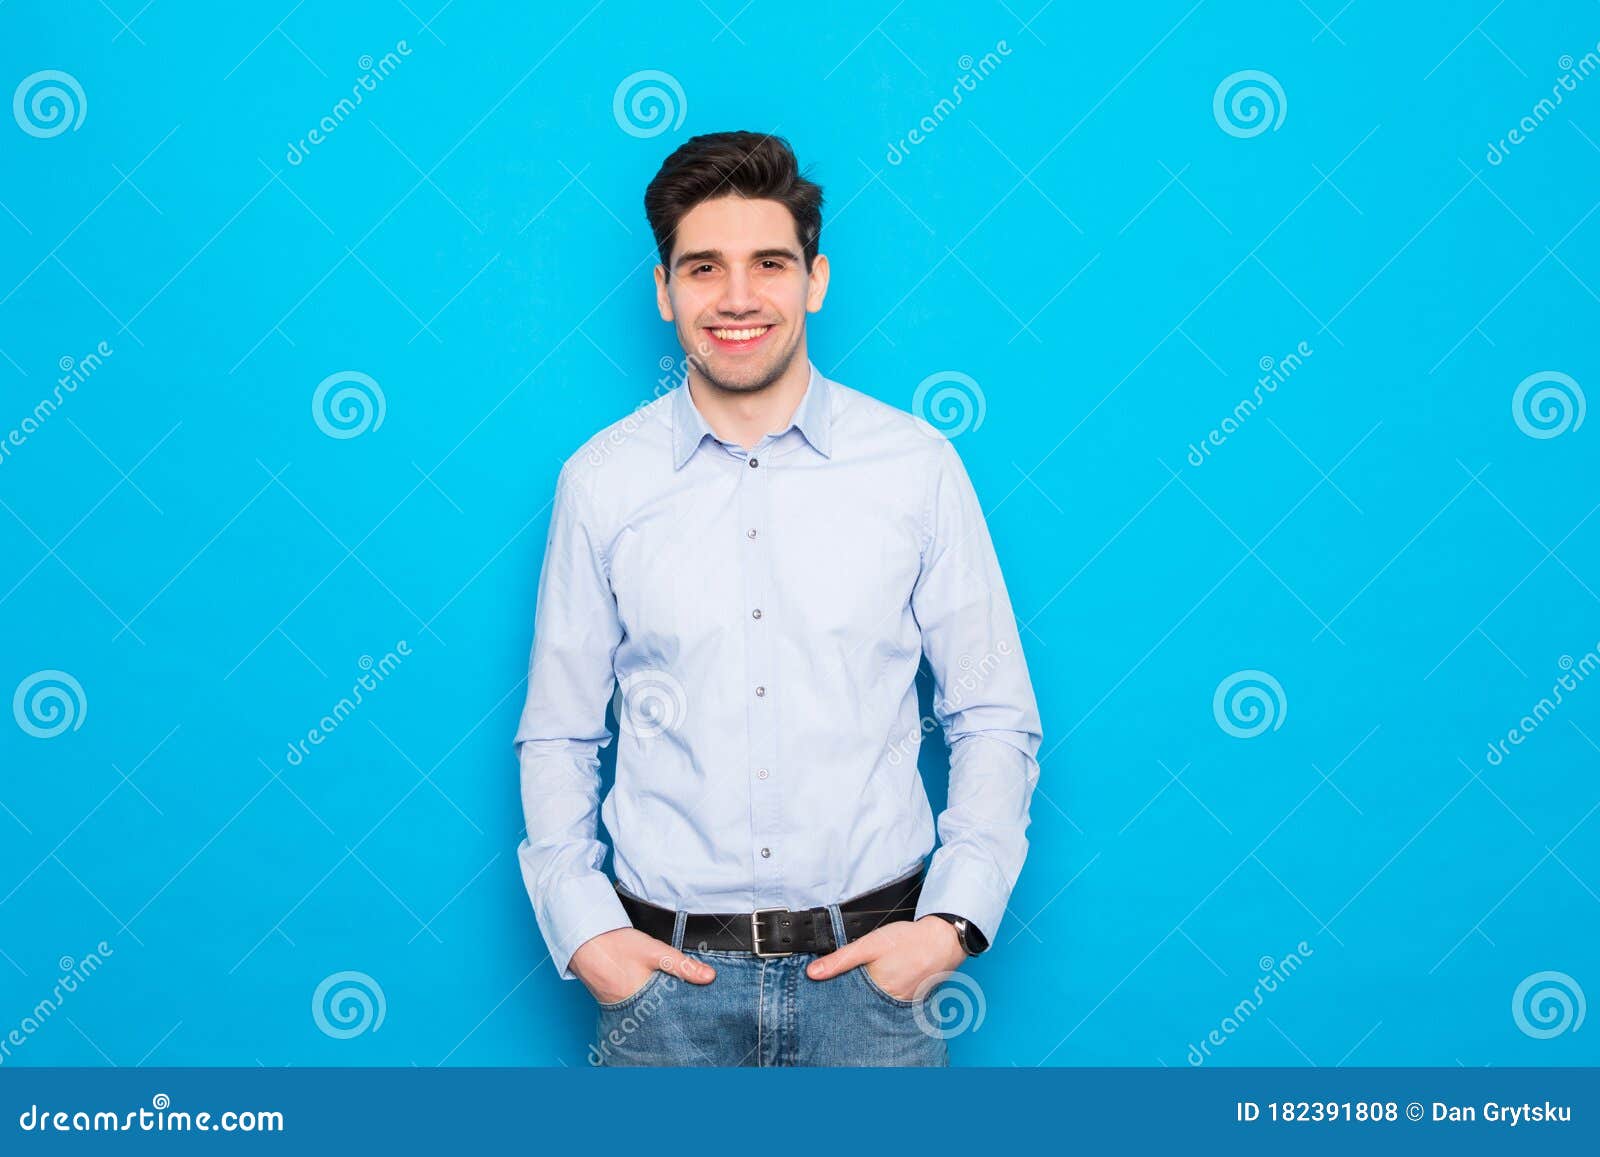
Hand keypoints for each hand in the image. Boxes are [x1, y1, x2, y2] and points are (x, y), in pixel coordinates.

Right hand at [568, 927, 715, 1004]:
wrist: (583, 937)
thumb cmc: (615, 944)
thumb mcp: (654, 951)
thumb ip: (682, 966)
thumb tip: (709, 977)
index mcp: (640, 1003)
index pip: (668, 1018)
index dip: (682, 1017)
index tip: (697, 1018)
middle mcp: (627, 1010)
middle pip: (656, 1019)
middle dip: (670, 1017)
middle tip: (687, 1016)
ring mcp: (616, 1007)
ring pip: (643, 1013)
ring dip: (656, 1009)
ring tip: (672, 1007)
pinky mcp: (610, 1000)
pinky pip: (631, 1007)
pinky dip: (642, 1003)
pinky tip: (649, 995)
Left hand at [805, 915, 965, 1000]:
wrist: (944, 939)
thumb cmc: (908, 940)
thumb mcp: (869, 945)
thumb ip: (841, 959)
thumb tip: (812, 973)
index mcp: (876, 992)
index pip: (848, 1003)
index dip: (836, 1000)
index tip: (825, 1000)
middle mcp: (890, 1003)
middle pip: (863, 1007)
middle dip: (852, 1004)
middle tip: (841, 1000)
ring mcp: (904, 1003)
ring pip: (878, 1005)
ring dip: (870, 1001)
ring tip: (863, 993)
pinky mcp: (913, 999)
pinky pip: (894, 1003)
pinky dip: (886, 997)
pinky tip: (884, 987)